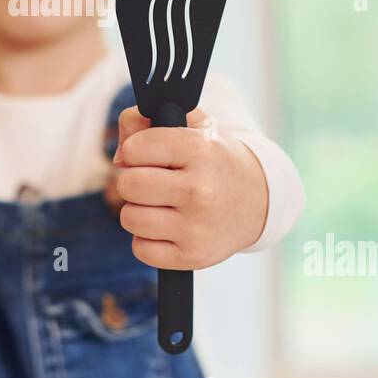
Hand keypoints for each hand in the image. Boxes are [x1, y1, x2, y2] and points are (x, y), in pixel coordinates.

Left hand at [111, 106, 268, 269]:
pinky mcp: (192, 256)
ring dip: (138, 211)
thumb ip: (146, 120)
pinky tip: (167, 227)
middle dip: (132, 181)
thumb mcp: (191, 126)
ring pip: (130, 218)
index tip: (148, 154)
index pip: (135, 148)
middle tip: (152, 180)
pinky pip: (141, 249)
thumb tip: (119, 157)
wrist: (258, 201)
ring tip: (160, 203)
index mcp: (201, 150)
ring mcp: (197, 228)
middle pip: (128, 185)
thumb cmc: (214, 159)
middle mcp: (201, 190)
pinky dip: (147, 239)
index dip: (134, 150)